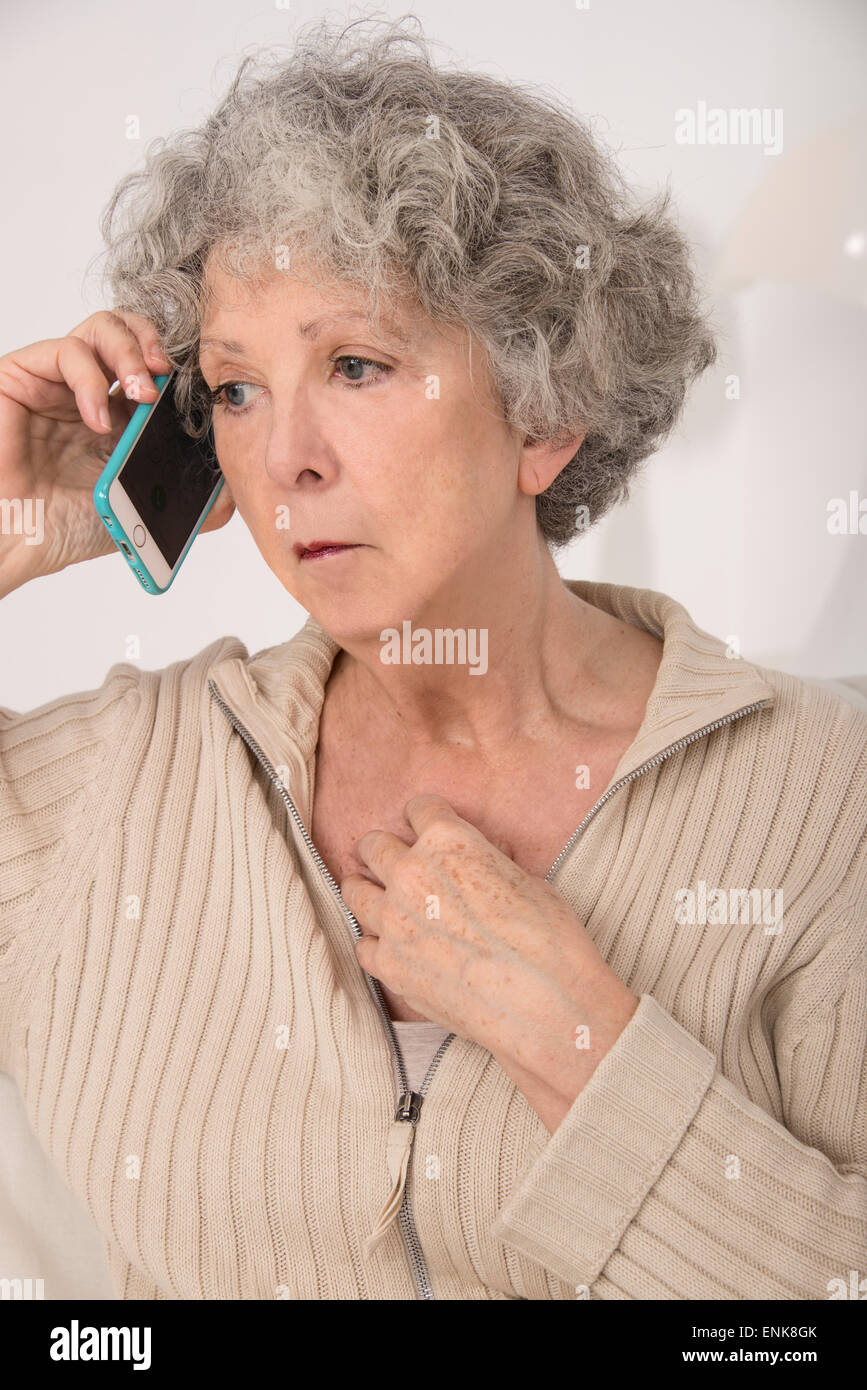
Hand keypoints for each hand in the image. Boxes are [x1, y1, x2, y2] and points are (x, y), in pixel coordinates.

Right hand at [0, 309, 234, 596]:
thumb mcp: (145, 511)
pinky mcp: (21, 377)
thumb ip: (190, 502)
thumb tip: (232, 493)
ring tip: (142, 394)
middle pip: (130, 330)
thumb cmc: (70, 527)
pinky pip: (64, 351)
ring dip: (130, 354)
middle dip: (156, 344)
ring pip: (101, 327)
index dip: (179, 363)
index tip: (197, 386)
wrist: (22, 543)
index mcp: (122, 413)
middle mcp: (90, 389)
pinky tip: (98, 419)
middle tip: (168, 376)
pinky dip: (89, 379)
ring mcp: (55, 381)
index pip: (155, 361)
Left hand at [340, 792, 638, 1130]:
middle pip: (373, 844)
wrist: (545, 1003)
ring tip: (384, 900)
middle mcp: (411, 873)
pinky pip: (363, 944)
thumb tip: (474, 863)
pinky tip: (396, 948)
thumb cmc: (549, 939)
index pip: (419, 807)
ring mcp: (393, 920)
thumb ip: (483, 862)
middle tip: (398, 863)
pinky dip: (377, 944)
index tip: (428, 828)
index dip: (427, 817)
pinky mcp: (388, 965)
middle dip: (386, 850)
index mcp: (449, 840)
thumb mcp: (525, 877)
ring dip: (369, 891)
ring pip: (354, 890)